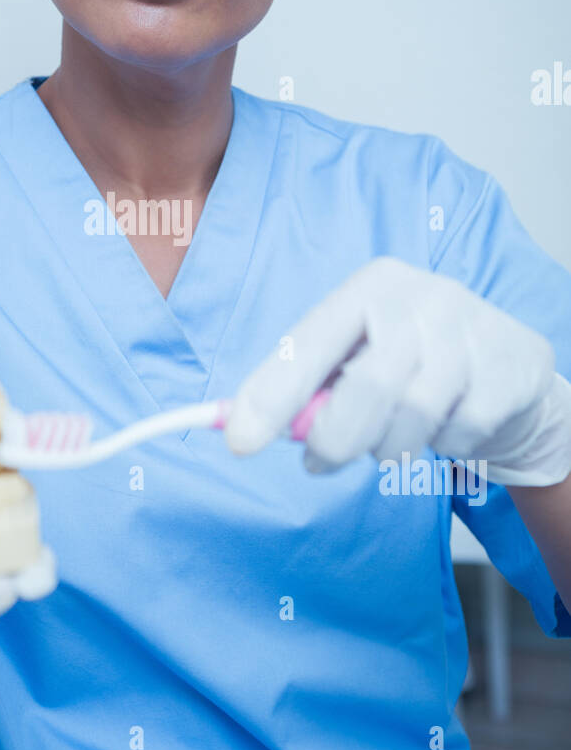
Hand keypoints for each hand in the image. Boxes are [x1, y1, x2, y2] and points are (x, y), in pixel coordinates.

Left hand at [225, 256, 570, 486]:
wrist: (508, 365)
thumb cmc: (412, 363)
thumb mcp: (357, 356)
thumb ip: (307, 387)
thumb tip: (241, 426)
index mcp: (370, 287)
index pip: (310, 343)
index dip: (271, 395)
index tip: (240, 441)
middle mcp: (423, 297)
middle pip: (367, 385)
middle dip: (333, 440)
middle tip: (317, 462)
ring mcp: (470, 333)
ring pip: (411, 418)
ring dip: (388, 450)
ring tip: (389, 440)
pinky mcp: (507, 372)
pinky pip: (457, 434)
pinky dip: (441, 447)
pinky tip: (445, 427)